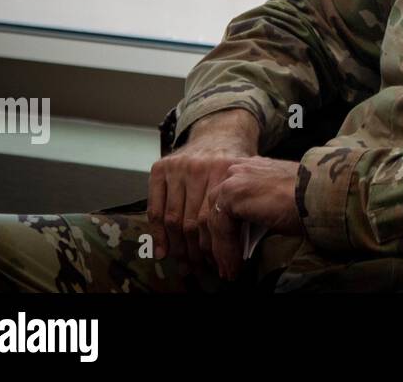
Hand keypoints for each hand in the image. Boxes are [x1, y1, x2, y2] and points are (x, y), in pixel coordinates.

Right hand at [147, 108, 258, 270]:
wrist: (221, 132)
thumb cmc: (237, 162)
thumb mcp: (247, 178)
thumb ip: (243, 205)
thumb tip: (242, 250)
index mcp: (224, 170)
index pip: (214, 219)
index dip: (215, 247)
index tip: (219, 265)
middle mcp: (199, 167)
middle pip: (191, 222)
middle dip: (195, 251)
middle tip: (198, 269)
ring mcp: (178, 167)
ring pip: (172, 218)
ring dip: (176, 247)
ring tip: (183, 264)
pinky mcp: (161, 168)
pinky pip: (155, 207)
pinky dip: (157, 233)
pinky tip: (163, 251)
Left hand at [208, 157, 306, 279]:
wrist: (321, 195)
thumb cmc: (309, 200)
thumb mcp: (277, 199)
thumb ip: (256, 206)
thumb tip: (243, 231)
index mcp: (250, 167)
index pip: (225, 200)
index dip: (224, 228)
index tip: (228, 251)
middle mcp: (238, 168)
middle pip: (214, 209)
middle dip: (216, 241)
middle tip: (224, 266)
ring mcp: (233, 179)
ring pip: (214, 221)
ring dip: (220, 250)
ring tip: (229, 271)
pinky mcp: (232, 194)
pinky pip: (220, 229)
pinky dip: (226, 251)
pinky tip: (234, 267)